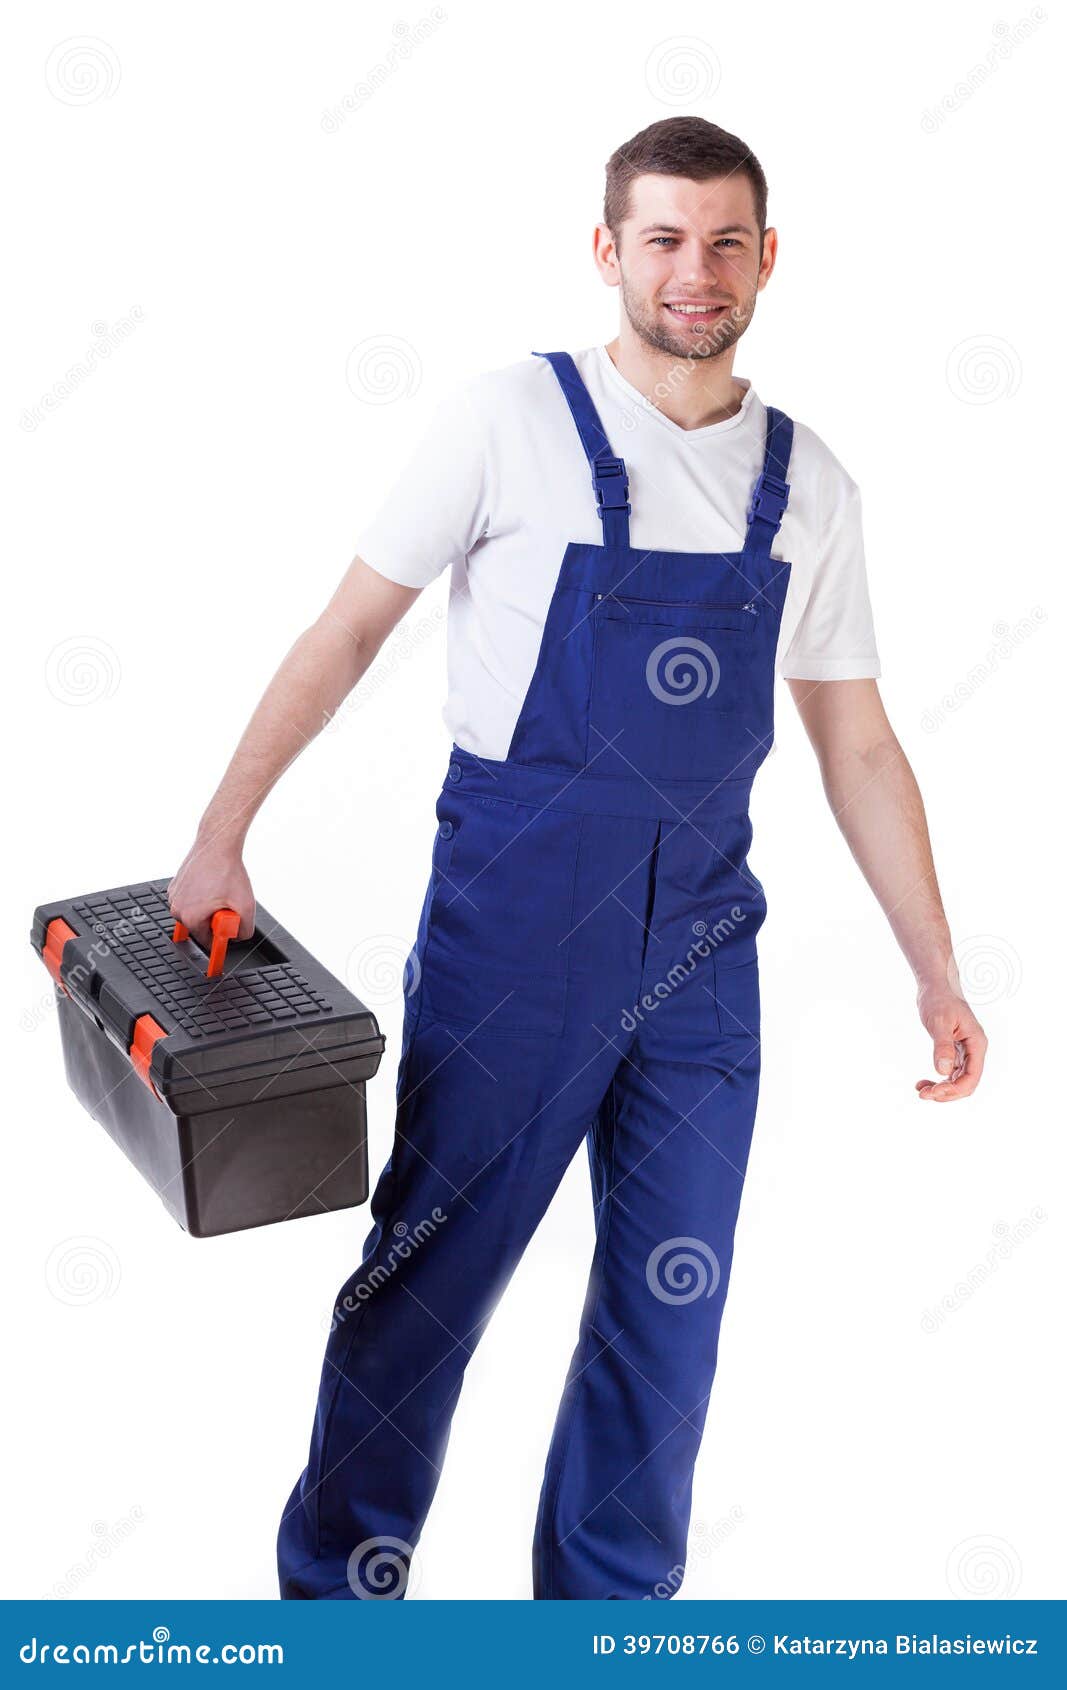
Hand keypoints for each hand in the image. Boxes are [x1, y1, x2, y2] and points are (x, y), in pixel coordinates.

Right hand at [167, 838, 255, 951]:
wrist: (217, 843)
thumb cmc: (227, 870)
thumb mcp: (246, 906)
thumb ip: (245, 929)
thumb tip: (240, 937)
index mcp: (190, 917)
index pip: (206, 940)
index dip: (222, 934)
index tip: (228, 925)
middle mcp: (176, 907)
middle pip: (199, 926)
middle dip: (214, 918)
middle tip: (227, 903)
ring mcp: (173, 895)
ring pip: (194, 911)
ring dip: (208, 906)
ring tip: (220, 890)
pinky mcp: (175, 884)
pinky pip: (190, 898)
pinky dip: (201, 895)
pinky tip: (212, 883)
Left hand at [915, 983, 986, 1101]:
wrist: (936, 986)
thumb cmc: (939, 999)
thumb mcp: (939, 1022)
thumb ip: (942, 1046)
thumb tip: (943, 1071)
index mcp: (976, 1044)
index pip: (972, 1077)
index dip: (954, 1089)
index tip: (933, 1092)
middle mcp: (974, 1050)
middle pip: (966, 1083)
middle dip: (946, 1092)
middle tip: (923, 1094)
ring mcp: (965, 1051)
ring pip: (958, 1080)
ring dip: (941, 1089)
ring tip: (920, 1090)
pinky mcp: (955, 1051)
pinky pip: (950, 1073)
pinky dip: (938, 1080)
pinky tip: (922, 1082)